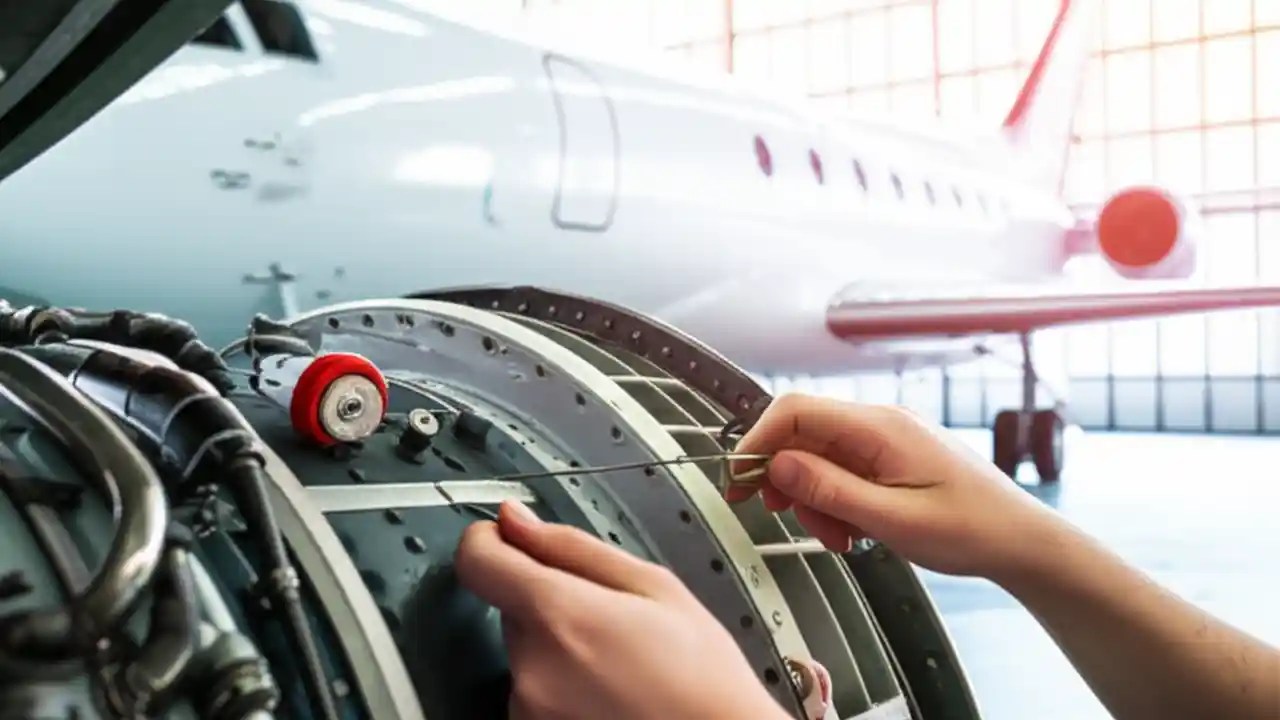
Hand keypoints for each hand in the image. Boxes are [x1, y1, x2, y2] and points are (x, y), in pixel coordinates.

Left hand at [454, 501, 788, 719]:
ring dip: (556, 646)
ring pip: (524, 649)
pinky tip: (606, 690)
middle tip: (610, 620)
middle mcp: (531, 668)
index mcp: (559, 616)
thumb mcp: (652, 586)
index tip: (509, 539)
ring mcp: (528, 709)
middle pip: (511, 605)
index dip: (490, 540)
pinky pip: (531, 689)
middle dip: (550, 601)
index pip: (476, 560)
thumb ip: (571, 547)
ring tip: (616, 662)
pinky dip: (559, 683)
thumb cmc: (702, 675)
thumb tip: (514, 520)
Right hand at [729, 394, 1060, 580]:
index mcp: (879, 427)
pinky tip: (853, 531)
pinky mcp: (889, 458)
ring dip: (812, 499)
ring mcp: (884, 440)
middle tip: (786, 519)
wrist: (1020, 540)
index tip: (738, 480)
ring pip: (817, 458)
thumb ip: (830, 491)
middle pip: (801, 436)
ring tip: (838, 537)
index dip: (757, 441)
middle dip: (786, 481)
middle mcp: (878, 423)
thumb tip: (777, 466)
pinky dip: (834, 501)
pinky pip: (842, 471)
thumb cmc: (972, 528)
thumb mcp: (893, 519)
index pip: (795, 411)